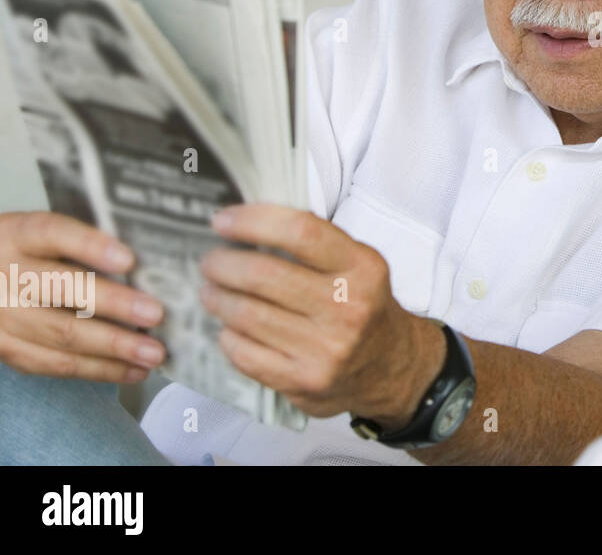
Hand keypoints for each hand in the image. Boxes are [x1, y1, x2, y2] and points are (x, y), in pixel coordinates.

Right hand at [0, 211, 165, 381]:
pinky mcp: (2, 348)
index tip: (130, 260)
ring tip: (154, 353)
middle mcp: (3, 274)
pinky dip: (98, 370)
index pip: (53, 233)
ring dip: (114, 347)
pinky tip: (131, 370)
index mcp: (16, 234)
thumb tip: (149, 263)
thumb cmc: (26, 254)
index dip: (91, 246)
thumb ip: (82, 243)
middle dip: (114, 304)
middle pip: (61, 289)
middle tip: (156, 314)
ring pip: (60, 334)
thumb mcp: (41, 236)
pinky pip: (53, 364)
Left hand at [199, 204, 443, 421]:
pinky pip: (245, 353)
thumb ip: (315, 243)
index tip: (223, 221)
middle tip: (210, 261)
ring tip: (211, 290)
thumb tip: (246, 221)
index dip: (252, 222)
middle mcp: (348, 307)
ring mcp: (326, 349)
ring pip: (247, 314)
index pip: (301, 232)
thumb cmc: (363, 305)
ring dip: (218, 297)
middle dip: (223, 263)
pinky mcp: (304, 381)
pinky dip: (227, 335)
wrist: (391, 365)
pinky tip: (229, 326)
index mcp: (362, 268)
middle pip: (264, 275)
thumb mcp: (358, 264)